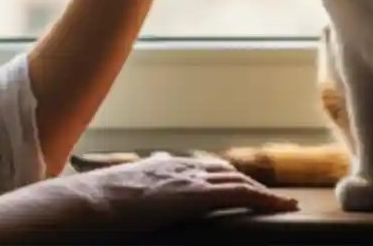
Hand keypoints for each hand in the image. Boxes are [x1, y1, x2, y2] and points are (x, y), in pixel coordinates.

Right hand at [67, 154, 297, 230]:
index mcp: (163, 165)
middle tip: (269, 197)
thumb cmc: (97, 202)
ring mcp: (190, 179)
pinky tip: (280, 208)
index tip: (238, 184)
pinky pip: (239, 195)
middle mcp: (181, 167)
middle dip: (248, 183)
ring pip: (238, 181)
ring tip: (281, 204)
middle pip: (225, 172)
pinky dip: (263, 199)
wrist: (90, 202)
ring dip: (261, 192)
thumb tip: (135, 186)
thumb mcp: (120, 189)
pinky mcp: (196, 196)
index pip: (203, 167)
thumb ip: (136, 184)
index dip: (225, 176)